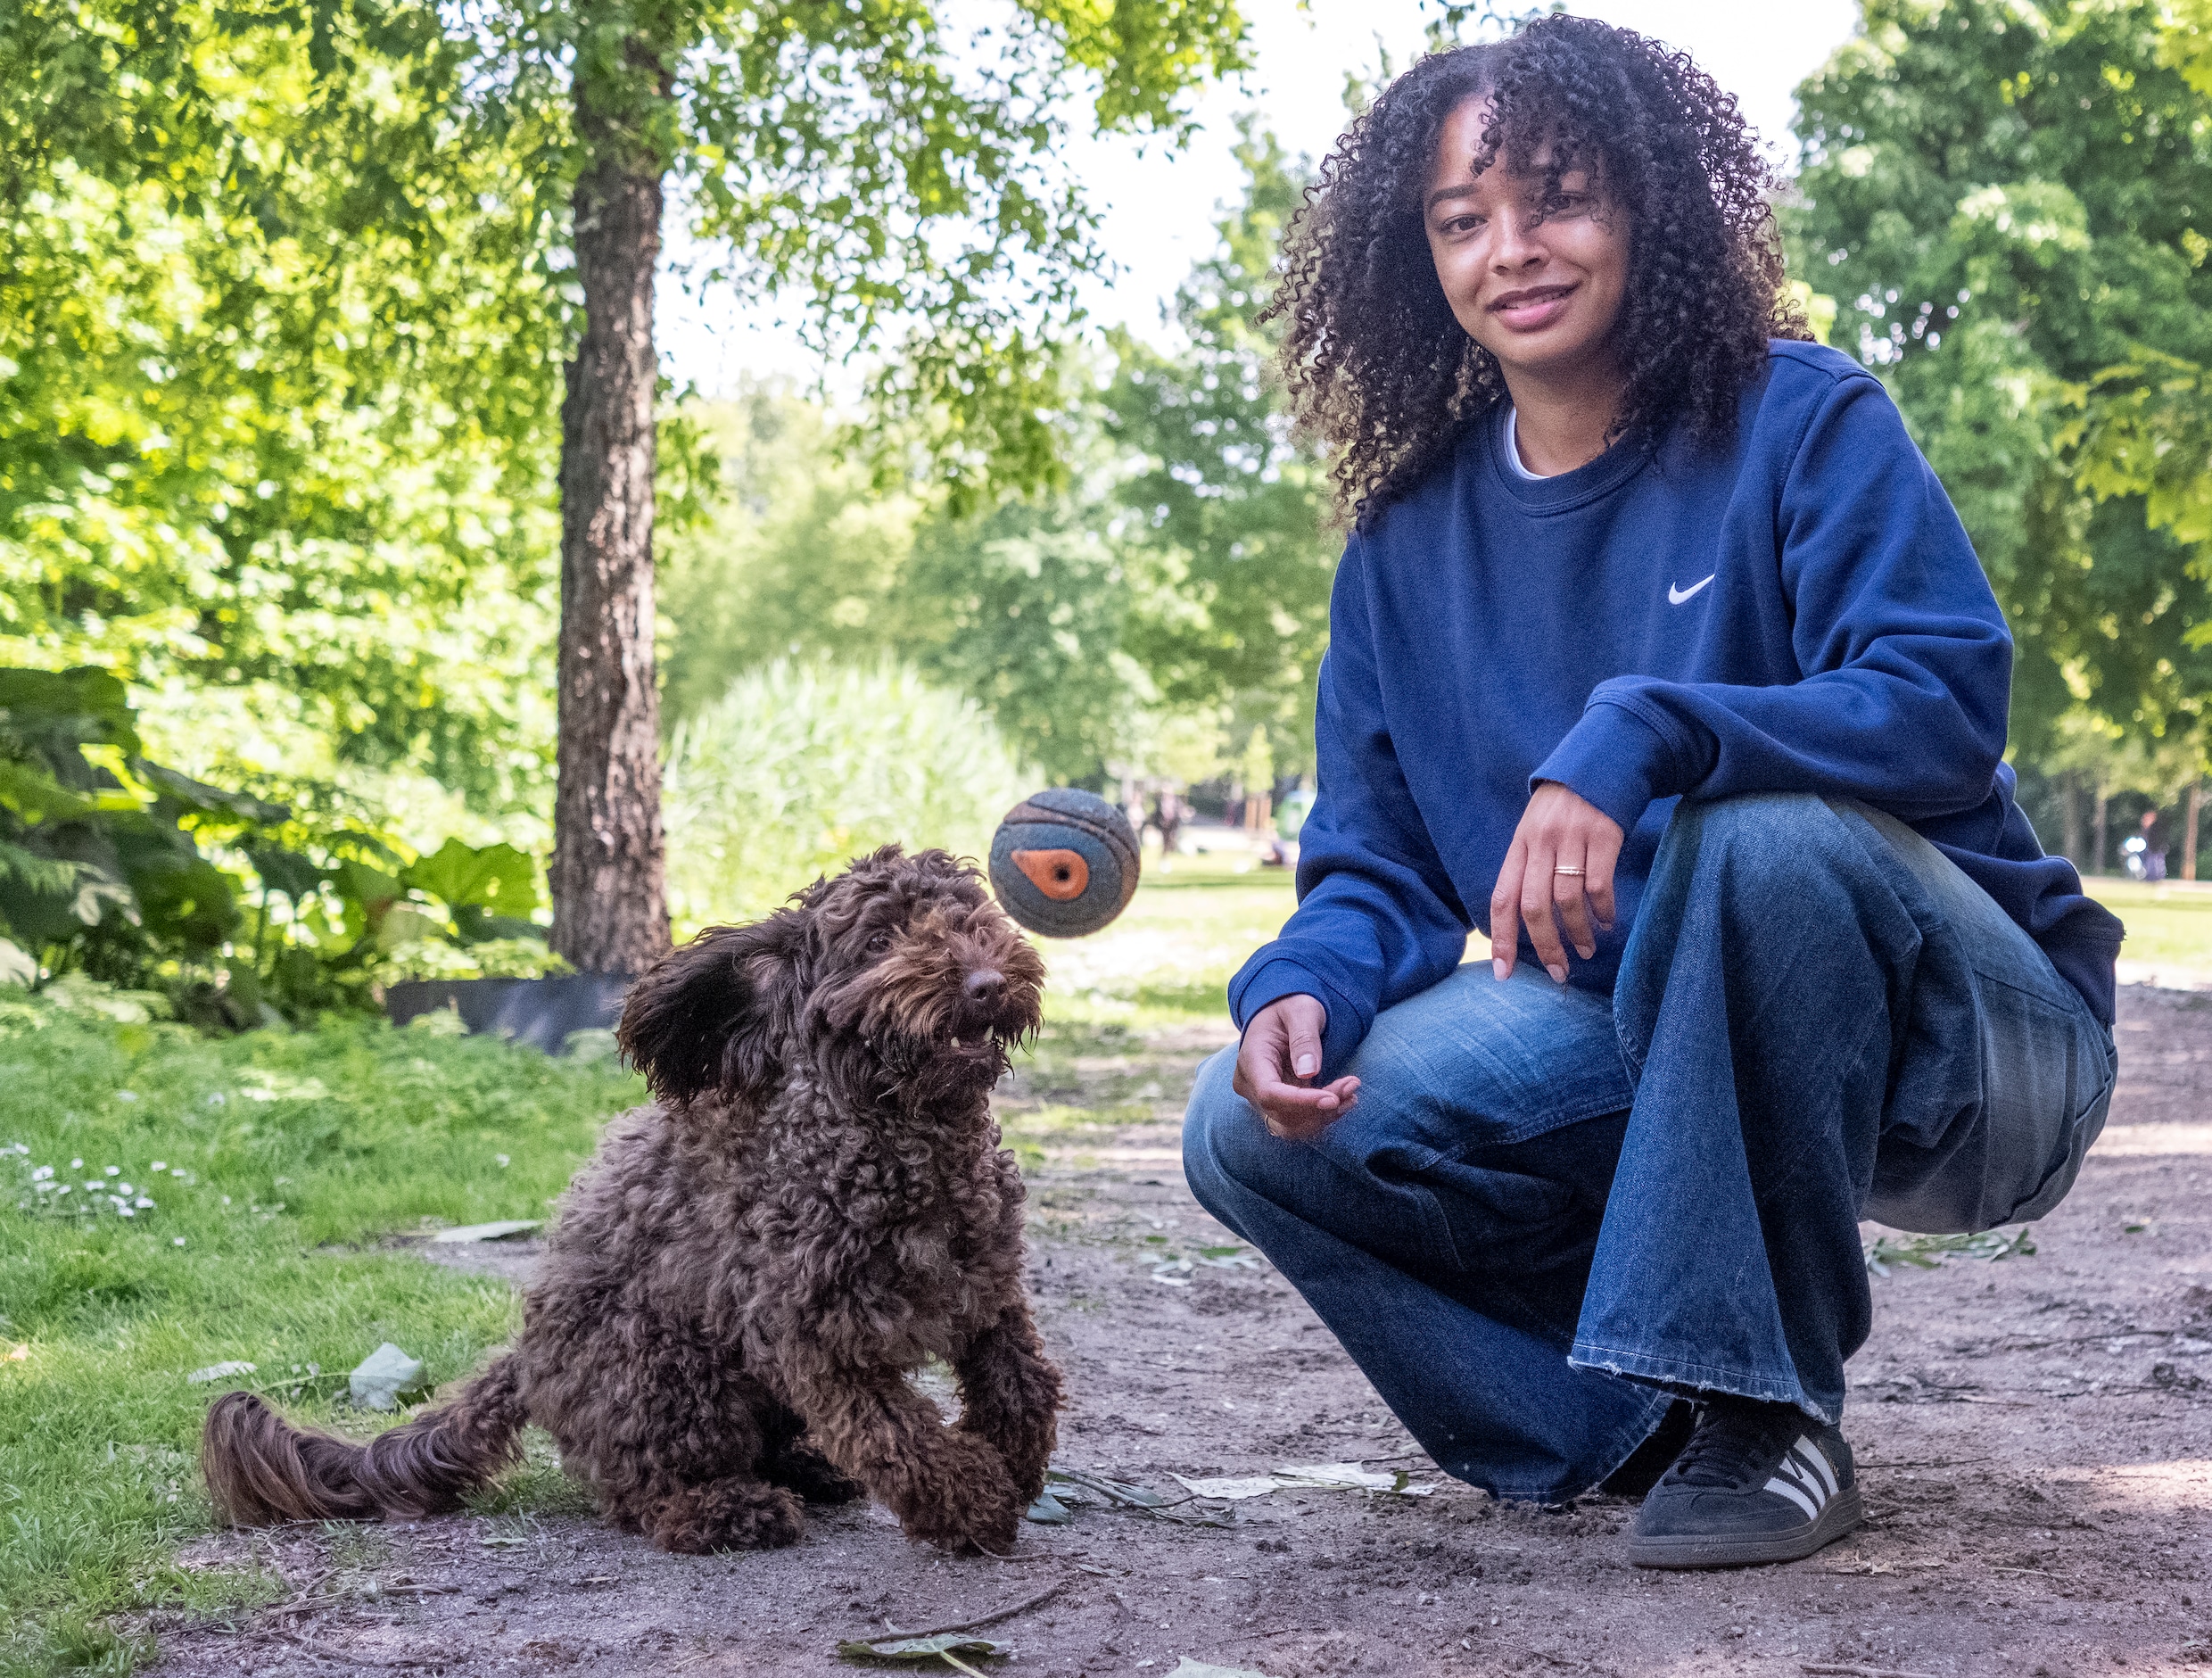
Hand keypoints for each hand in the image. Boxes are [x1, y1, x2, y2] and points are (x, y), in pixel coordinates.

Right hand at [1233, 993, 1359, 1141]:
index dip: (1301, 1102)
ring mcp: (1261, 1097)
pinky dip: (1322, 1116)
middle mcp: (1250, 1084)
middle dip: (1321, 1106)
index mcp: (1251, 1059)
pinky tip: (1344, 1101)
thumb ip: (1304, 1039)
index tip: (1333, 1098)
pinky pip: (1298, 1122)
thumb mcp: (1301, 1011)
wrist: (1283, 1011)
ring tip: (1352, 1094)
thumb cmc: (1291, 1005)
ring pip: (1292, 1124)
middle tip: (1353, 1084)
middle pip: (1283, 1112)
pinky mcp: (1277, 1104)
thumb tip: (1308, 1074)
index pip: (1270, 1093)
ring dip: (1325, 1116)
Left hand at [1490, 781, 1622, 984]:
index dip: (1500, 938)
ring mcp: (1571, 837)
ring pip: (1567, 900)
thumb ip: (1528, 868)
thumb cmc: (1564, 807)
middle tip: (1559, 971)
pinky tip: (1606, 922)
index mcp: (1519, 845)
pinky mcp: (1604, 834)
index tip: (1503, 973)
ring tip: (1586, 949)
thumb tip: (1525, 921)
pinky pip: (1599, 884)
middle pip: (1533, 906)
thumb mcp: (1535, 830)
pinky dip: (1602, 910)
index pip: (1502, 898)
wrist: (1600, 762)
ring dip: (1578, 932)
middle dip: (1545, 946)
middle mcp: (1540, 842)